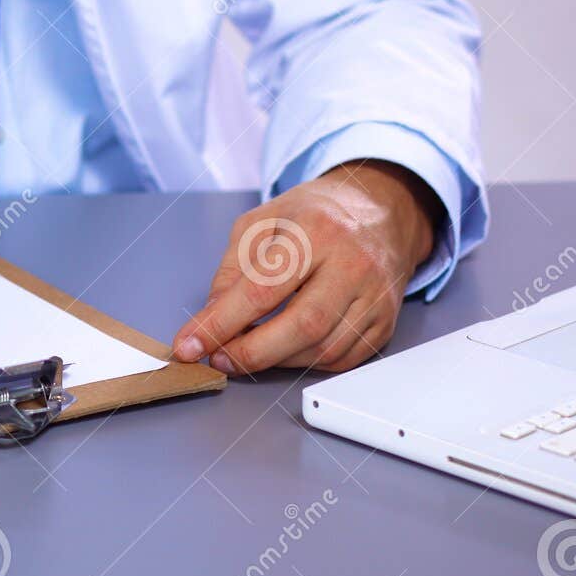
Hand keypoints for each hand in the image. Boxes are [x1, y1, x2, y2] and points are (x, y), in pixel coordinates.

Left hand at [171, 160, 441, 375]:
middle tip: (218, 359)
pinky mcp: (386, 322)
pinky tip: (281, 352)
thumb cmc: (313, 216)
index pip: (262, 289)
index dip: (221, 323)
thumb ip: (232, 271)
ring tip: (243, 354)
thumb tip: (211, 320)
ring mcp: (376, 296)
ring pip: (323, 349)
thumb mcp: (260, 223)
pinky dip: (303, 363)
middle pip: (302, 325)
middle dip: (250, 352)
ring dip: (275, 361)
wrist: (380, 212)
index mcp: (315, 231)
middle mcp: (352, 264)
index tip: (189, 345)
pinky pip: (342, 359)